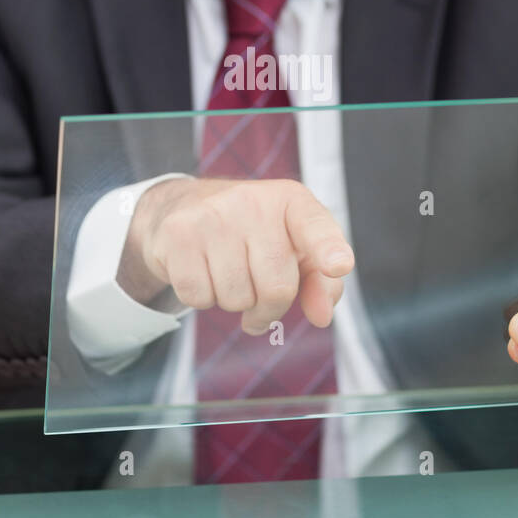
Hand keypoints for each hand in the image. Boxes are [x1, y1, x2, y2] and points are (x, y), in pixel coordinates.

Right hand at [117, 176, 354, 333]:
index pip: (315, 227)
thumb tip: (322, 317)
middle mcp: (253, 201)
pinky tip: (203, 271)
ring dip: (234, 303)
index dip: (329, 250)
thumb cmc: (256, 236)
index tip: (339, 265)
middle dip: (269, 309)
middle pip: (277, 289)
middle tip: (259, 296)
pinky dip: (202, 299)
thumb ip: (321, 283)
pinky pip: (198, 297)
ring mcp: (213, 214)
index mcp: (292, 201)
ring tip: (229, 275)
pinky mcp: (178, 233)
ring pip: (236, 299)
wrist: (187, 206)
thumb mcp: (296, 250)